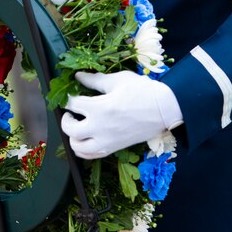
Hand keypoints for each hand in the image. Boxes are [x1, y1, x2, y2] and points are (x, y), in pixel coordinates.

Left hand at [61, 71, 182, 159]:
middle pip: (69, 128)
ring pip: (77, 146)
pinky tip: (86, 138)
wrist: (165, 109)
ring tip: (78, 126)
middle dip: (65, 118)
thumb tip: (78, 76)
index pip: (72, 103)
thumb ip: (95, 80)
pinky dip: (83, 149)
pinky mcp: (113, 148)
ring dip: (73, 136)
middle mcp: (99, 127)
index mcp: (99, 107)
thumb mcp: (118, 80)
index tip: (70, 93)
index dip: (68, 97)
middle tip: (71, 112)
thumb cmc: (144, 91)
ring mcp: (106, 140)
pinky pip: (90, 155)